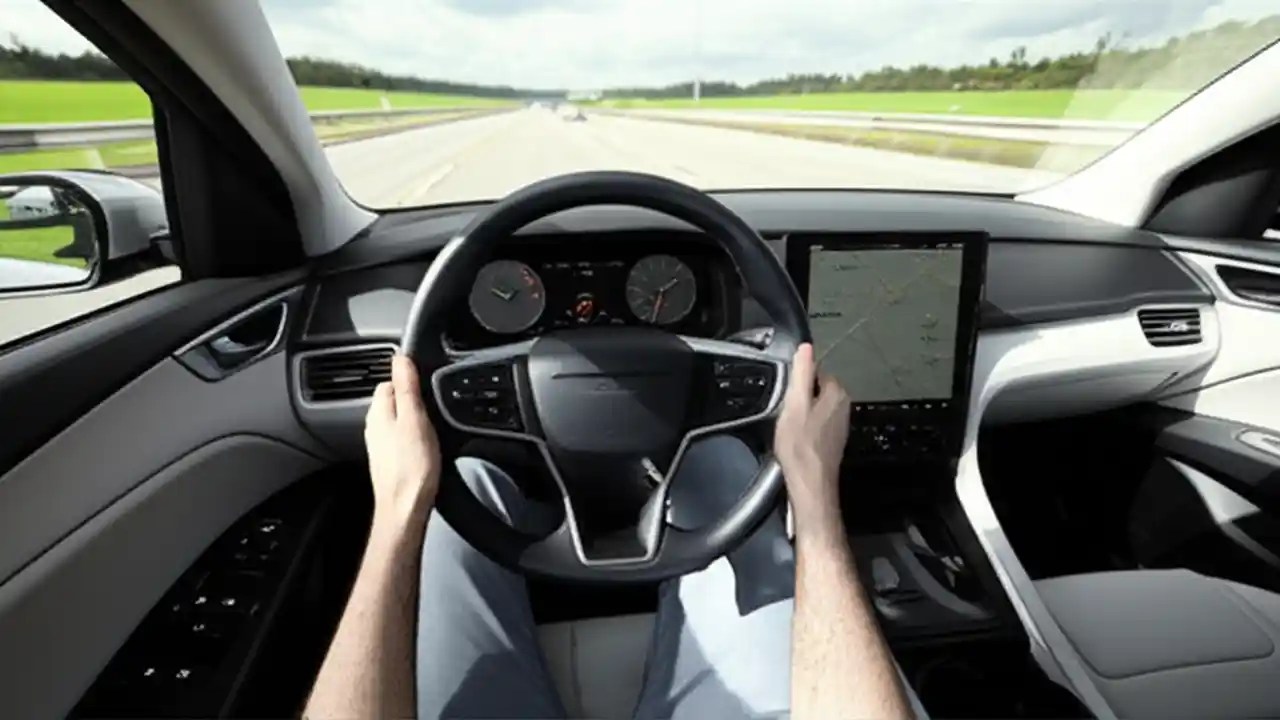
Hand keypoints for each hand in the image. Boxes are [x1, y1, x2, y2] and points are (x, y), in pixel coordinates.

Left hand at [364, 355, 440, 532]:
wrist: (405, 509)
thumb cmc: (412, 466)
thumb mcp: (414, 419)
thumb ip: (407, 387)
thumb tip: (400, 356)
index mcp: (378, 411)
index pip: (390, 381)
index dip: (410, 380)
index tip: (429, 389)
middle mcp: (374, 425)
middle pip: (395, 400)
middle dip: (413, 400)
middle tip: (435, 410)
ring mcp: (380, 444)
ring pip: (398, 419)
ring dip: (415, 420)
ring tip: (433, 428)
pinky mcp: (389, 460)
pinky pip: (401, 437)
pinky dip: (414, 436)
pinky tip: (426, 446)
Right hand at [774, 343, 850, 536]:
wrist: (810, 485)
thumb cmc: (800, 444)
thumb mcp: (795, 403)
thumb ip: (802, 374)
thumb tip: (807, 346)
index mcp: (838, 393)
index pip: (816, 372)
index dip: (798, 383)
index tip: (786, 398)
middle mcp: (845, 406)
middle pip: (816, 391)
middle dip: (799, 399)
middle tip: (786, 415)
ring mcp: (841, 425)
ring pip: (816, 408)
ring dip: (801, 416)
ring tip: (789, 429)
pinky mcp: (834, 441)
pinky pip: (817, 425)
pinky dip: (805, 430)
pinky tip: (795, 442)